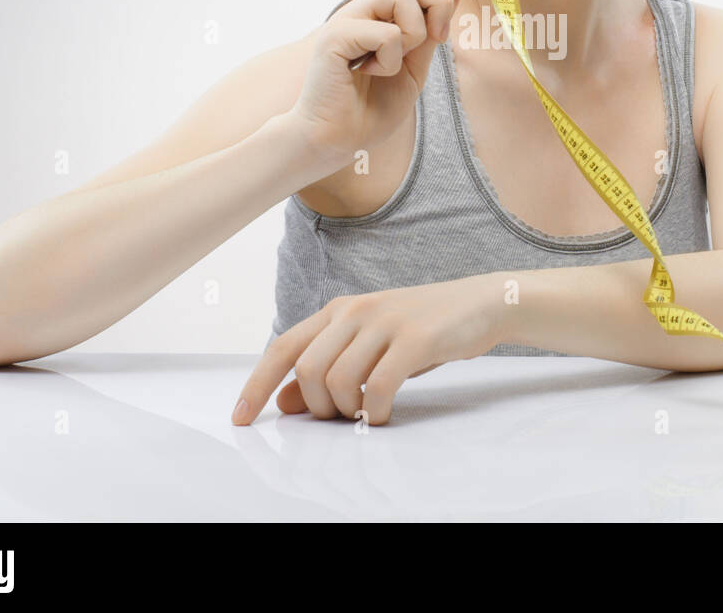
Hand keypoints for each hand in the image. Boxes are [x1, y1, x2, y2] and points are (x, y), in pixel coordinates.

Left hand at [232, 273, 507, 425]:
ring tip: (365, 413)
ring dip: (347, 410)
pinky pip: (378, 386)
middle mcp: (355, 311)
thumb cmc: (423, 329)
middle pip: (306, 370)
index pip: (283, 348)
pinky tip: (382, 413)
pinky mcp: (416, 338)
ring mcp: (385, 322)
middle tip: (340, 416)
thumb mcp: (369, 346)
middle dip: (316, 407)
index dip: (256, 384)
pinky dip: (374, 410)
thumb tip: (284, 402)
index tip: (241, 418)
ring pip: (338, 379)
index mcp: (338, 311)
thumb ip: (327, 368)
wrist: (482, 303)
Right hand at [285, 0, 465, 166]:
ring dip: (414, 30)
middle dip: (438, 0)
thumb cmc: (369, 108)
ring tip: (396, 59)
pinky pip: (387, 32)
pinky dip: (391, 59)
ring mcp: (346, 20)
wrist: (337, 139)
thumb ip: (427, 35)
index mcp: (377, 13)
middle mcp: (361, 9)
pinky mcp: (335, 37)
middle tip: (437, 37)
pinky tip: (370, 73)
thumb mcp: (413, 68)